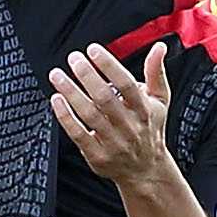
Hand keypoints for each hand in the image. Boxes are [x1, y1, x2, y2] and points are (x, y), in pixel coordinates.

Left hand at [48, 41, 171, 190]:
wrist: (145, 170)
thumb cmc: (149, 129)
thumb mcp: (160, 101)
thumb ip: (156, 72)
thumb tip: (159, 46)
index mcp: (144, 110)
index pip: (126, 84)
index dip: (109, 66)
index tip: (93, 50)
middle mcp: (129, 126)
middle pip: (105, 98)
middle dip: (87, 76)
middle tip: (73, 59)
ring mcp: (113, 143)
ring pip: (89, 115)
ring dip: (71, 93)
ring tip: (57, 75)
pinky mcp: (97, 156)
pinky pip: (78, 135)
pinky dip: (65, 117)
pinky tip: (56, 100)